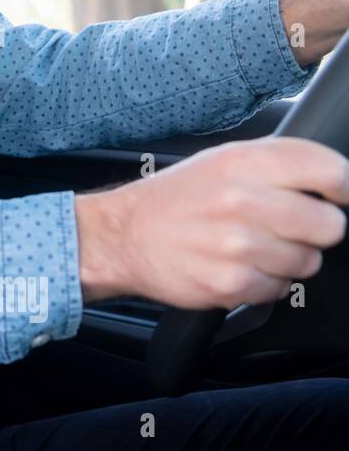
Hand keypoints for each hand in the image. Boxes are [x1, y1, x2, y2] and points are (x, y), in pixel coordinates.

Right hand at [75, 136, 348, 309]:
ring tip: (250, 248)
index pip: (331, 172)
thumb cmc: (177, 199)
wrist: (122, 237)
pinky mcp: (230, 284)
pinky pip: (279, 290)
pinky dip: (262, 284)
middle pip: (330, 226)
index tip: (336, 198)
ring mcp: (236, 246)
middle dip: (314, 230)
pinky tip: (235, 267)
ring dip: (287, 260)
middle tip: (285, 228)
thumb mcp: (223, 159)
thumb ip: (279, 163)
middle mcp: (241, 200)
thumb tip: (336, 180)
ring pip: (308, 262)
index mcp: (243, 162)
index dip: (343, 189)